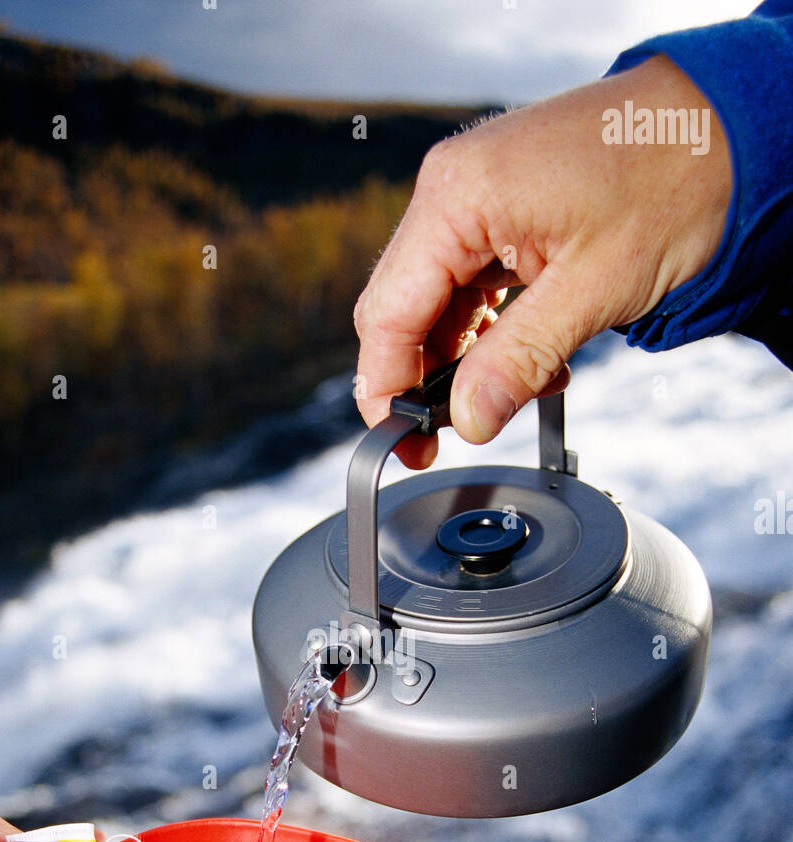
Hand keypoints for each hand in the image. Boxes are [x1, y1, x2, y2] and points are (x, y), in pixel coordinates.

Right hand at [353, 55, 731, 467]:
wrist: (726, 126)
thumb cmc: (674, 178)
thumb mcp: (593, 289)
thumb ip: (518, 360)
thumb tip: (469, 419)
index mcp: (458, 196)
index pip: (389, 314)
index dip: (388, 389)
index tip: (405, 442)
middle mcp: (454, 189)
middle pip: (403, 310)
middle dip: (424, 379)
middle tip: (456, 432)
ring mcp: (477, 196)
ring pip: (438, 304)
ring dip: (467, 359)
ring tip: (521, 388)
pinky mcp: (503, 209)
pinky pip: (473, 285)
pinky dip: (495, 331)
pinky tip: (536, 355)